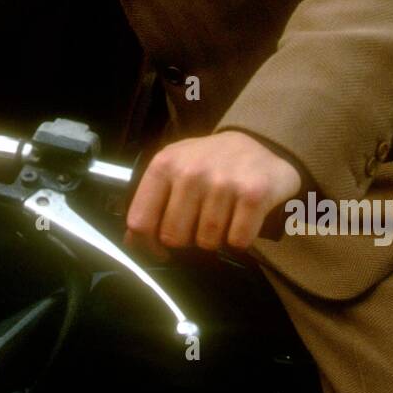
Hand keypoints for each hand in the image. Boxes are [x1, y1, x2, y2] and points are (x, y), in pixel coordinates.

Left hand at [125, 131, 301, 258]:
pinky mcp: (254, 194)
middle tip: (198, 225)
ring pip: (207, 242)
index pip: (140, 221)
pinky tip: (240, 219)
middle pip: (174, 238)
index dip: (147, 245)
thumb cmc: (209, 161)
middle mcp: (191, 171)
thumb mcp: (174, 169)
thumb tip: (132, 242)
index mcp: (165, 165)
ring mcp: (223, 182)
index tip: (159, 250)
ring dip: (215, 239)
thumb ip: (150, 202)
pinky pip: (238, 241)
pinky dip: (240, 239)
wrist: (259, 142)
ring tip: (222, 217)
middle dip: (186, 240)